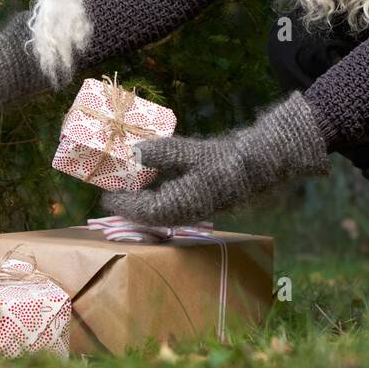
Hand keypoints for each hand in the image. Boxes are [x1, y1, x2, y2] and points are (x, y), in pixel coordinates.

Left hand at [100, 91, 330, 225]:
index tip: (106, 195)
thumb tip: (133, 152)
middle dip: (129, 204)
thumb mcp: (192, 152)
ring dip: (142, 200)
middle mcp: (187, 212)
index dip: (124, 205)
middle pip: (149, 214)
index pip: (144, 212)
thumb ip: (162, 153)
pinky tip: (152, 181)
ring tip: (127, 184)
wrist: (262, 165)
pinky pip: (171, 204)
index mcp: (183, 205)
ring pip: (159, 210)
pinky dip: (156, 195)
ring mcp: (194, 208)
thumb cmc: (228, 159)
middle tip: (110, 189)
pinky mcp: (201, 201)